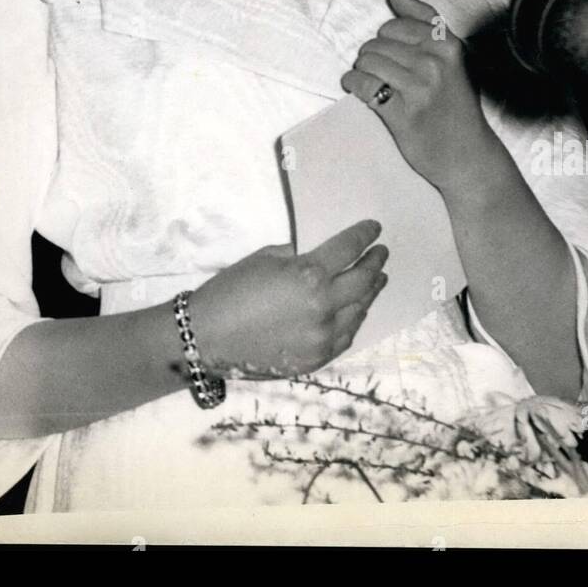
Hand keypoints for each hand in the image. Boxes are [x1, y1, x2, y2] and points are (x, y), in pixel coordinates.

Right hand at [190, 220, 388, 378]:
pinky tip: (356, 310)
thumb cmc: (231, 290)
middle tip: (380, 253)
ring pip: (359, 310)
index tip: (374, 228)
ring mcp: (322, 337)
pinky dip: (354, 319)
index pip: (349, 249)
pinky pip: (345, 336)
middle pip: (362, 280)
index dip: (364, 235)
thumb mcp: (265, 258)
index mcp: (309, 275)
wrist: (207, 338)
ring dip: (369, 291)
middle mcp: (323, 307)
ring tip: (376, 280)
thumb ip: (298, 256)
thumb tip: (319, 256)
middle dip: (374, 262)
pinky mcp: (316, 358)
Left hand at [341, 0, 494, 188]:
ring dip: (362, 71)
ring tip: (373, 82)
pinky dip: (353, 85)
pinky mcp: (402, 113)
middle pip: (377, 42)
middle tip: (384, 73)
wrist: (467, 155)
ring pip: (367, 61)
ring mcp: (419, 88)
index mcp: (448, 45)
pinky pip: (362, 85)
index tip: (394, 56)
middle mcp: (435, 63)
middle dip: (373, 56)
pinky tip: (359, 90)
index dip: (388, 40)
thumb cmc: (456, 105)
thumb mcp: (452, 57)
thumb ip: (424, 21)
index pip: (396, 24)